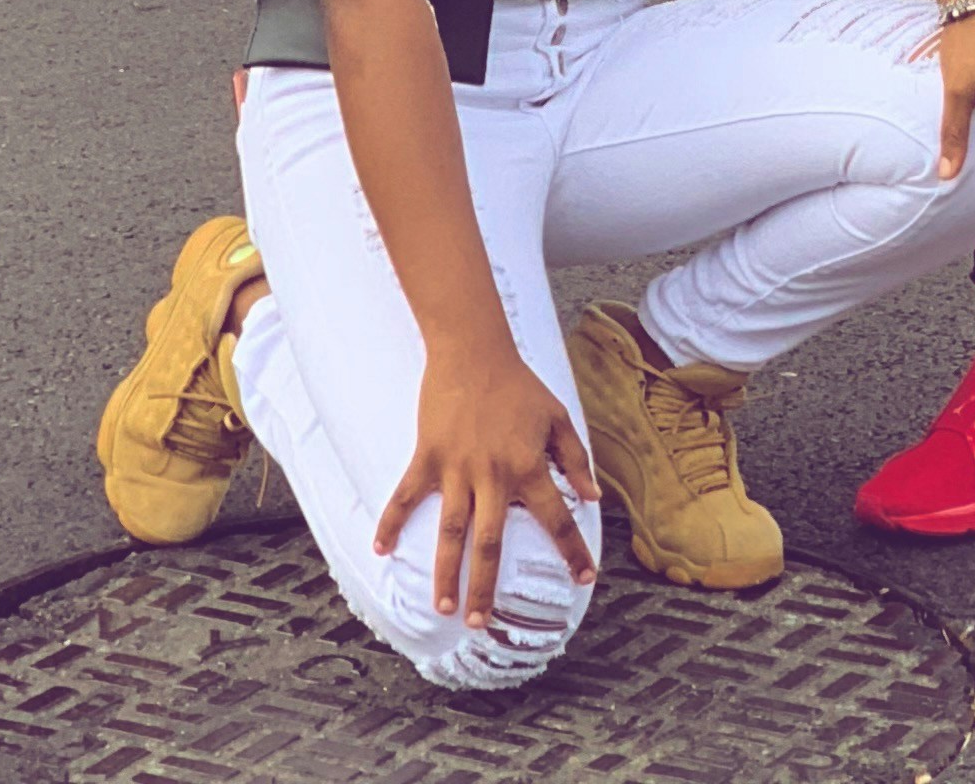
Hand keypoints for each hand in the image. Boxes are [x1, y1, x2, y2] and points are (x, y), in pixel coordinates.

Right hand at [376, 343, 598, 621]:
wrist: (473, 349)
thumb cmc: (518, 385)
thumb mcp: (557, 417)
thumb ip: (574, 459)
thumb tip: (593, 497)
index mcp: (528, 467)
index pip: (556, 518)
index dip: (572, 551)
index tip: (584, 580)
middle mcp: (492, 475)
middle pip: (490, 543)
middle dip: (486, 587)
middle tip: (480, 624)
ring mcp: (456, 469)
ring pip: (451, 532)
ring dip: (446, 572)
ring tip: (444, 607)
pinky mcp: (427, 457)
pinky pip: (406, 496)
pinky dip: (391, 522)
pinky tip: (380, 550)